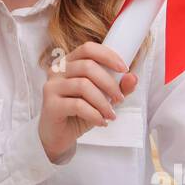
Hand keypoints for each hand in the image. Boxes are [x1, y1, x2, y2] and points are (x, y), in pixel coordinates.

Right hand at [39, 41, 138, 161]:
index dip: (108, 56)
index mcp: (69, 63)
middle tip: (120, 98)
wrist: (59, 136)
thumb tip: (133, 77)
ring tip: (110, 114)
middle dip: (109, 83)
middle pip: (87, 66)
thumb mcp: (102, 99)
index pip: (88, 48)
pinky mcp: (50, 105)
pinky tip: (100, 122)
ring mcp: (52, 87)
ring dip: (103, 102)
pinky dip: (94, 114)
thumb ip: (118, 87)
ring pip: (83, 85)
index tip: (124, 69)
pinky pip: (77, 105)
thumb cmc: (79, 113)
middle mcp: (57, 71)